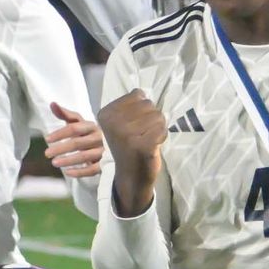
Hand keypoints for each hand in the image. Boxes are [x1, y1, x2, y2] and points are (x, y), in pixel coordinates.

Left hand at [45, 103, 104, 178]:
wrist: (112, 144)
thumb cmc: (88, 133)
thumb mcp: (78, 122)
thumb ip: (65, 114)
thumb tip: (52, 103)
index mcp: (91, 126)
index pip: (74, 128)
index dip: (59, 134)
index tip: (47, 139)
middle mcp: (98, 138)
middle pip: (77, 143)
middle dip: (61, 148)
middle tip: (47, 153)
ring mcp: (103, 151)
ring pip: (85, 156)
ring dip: (68, 160)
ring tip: (54, 163)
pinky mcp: (106, 164)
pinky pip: (93, 169)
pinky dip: (80, 172)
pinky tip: (68, 172)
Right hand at [98, 89, 164, 214]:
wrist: (130, 177)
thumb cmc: (129, 146)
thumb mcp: (121, 122)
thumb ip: (130, 105)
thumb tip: (140, 92)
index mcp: (105, 114)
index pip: (137, 95)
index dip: (142, 109)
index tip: (134, 125)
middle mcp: (113, 123)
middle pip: (148, 104)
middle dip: (151, 118)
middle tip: (142, 134)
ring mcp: (127, 135)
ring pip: (158, 116)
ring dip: (158, 128)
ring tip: (148, 140)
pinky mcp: (142, 146)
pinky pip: (163, 130)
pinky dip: (162, 137)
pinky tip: (153, 146)